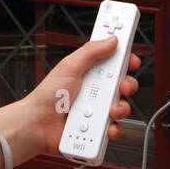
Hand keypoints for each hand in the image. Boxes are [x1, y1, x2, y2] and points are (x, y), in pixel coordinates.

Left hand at [20, 33, 139, 157]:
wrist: (38, 124)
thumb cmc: (47, 96)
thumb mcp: (70, 66)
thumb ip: (91, 51)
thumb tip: (111, 40)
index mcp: (90, 72)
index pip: (114, 62)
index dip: (125, 59)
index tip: (131, 57)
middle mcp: (96, 90)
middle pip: (123, 84)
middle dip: (128, 84)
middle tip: (121, 85)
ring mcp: (98, 110)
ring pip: (122, 106)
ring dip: (120, 108)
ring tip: (109, 110)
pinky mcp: (98, 128)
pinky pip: (115, 128)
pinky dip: (114, 128)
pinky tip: (105, 126)